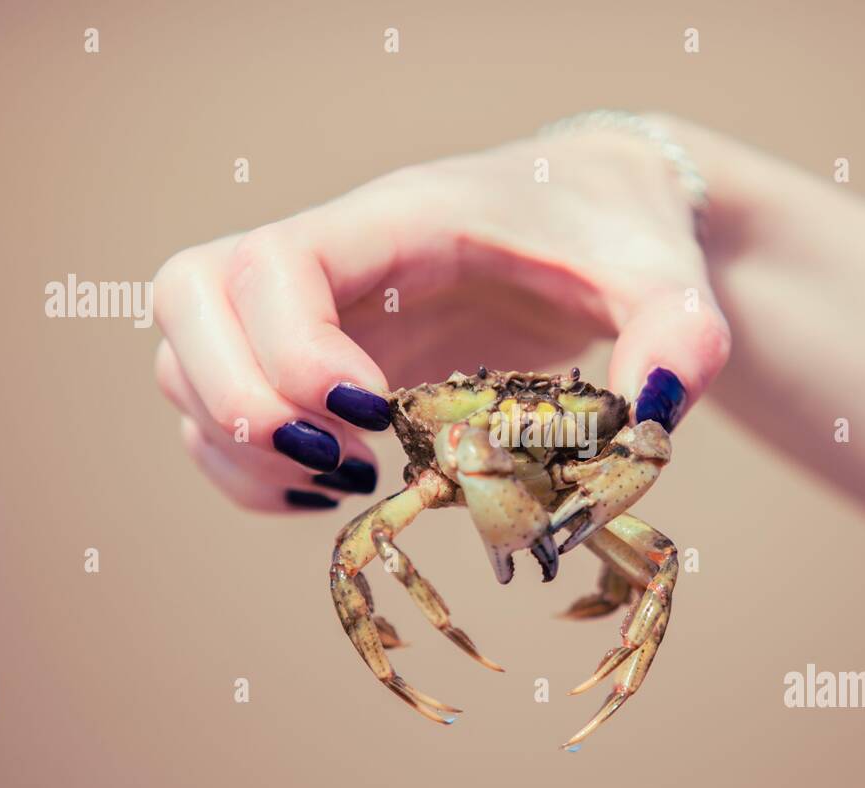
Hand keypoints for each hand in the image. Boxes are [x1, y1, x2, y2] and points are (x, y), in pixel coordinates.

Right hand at [151, 126, 730, 510]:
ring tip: (347, 483)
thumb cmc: (616, 238)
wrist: (590, 219)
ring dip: (233, 446)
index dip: (293, 350)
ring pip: (186, 359)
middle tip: (344, 463)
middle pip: (189, 296)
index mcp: (402, 219)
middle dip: (234, 399)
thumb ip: (678, 333)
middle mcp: (334, 258)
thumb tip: (651, 417)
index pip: (277, 261)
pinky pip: (219, 409)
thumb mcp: (665, 276)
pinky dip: (244, 468)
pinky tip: (334, 491)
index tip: (380, 419)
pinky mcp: (317, 359)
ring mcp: (315, 310)